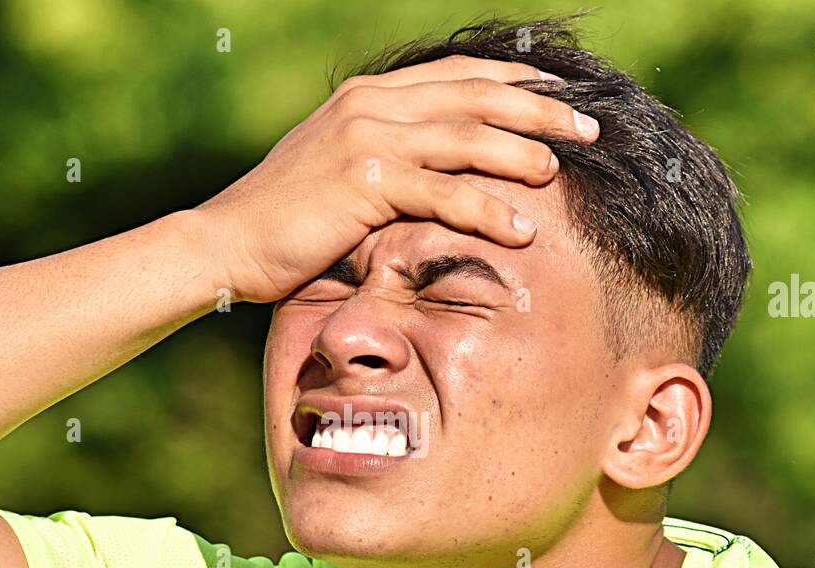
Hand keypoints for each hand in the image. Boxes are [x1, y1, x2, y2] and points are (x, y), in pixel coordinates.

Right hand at [193, 55, 599, 302]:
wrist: (226, 242)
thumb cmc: (286, 220)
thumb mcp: (339, 171)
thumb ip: (386, 155)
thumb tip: (436, 170)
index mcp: (369, 96)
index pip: (459, 76)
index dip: (516, 80)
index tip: (562, 93)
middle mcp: (371, 105)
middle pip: (475, 95)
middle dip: (538, 108)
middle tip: (588, 126)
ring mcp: (366, 139)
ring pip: (466, 137)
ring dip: (522, 151)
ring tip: (562, 170)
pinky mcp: (363, 182)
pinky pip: (442, 193)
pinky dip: (486, 210)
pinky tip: (521, 227)